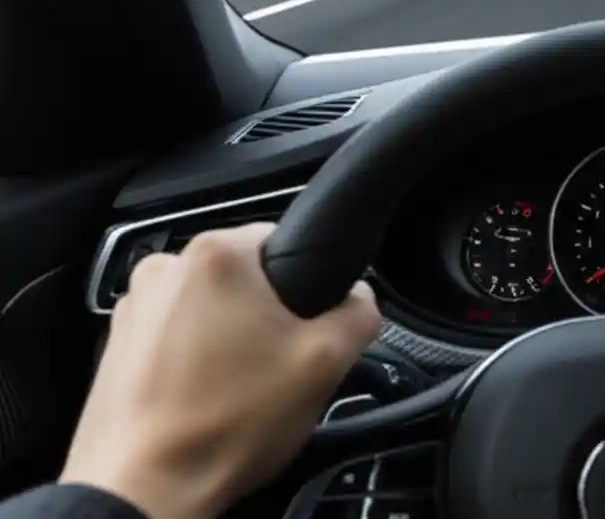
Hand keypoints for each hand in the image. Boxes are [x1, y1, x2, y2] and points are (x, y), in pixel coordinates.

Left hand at [60, 223, 380, 518]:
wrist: (145, 490)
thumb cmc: (226, 424)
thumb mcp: (325, 363)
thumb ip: (359, 314)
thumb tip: (360, 300)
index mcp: (216, 255)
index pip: (285, 241)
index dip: (309, 288)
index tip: (307, 330)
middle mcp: (165, 269)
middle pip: (246, 280)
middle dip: (268, 318)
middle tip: (280, 368)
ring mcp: (133, 309)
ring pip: (212, 312)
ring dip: (232, 341)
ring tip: (240, 393)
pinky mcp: (116, 348)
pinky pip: (177, 341)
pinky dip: (197, 364)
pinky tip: (208, 403)